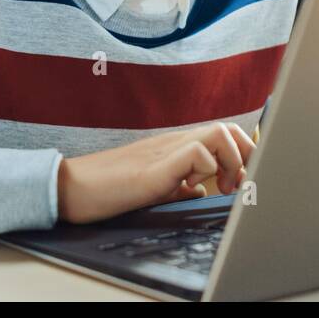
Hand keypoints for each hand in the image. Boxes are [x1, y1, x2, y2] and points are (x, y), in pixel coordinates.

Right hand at [57, 122, 254, 223]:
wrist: (71, 188)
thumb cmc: (108, 188)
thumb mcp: (154, 187)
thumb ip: (179, 183)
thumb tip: (201, 188)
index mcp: (176, 147)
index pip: (224, 135)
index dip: (244, 154)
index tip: (241, 183)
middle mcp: (175, 142)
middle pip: (230, 129)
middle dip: (247, 155)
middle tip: (237, 185)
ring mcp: (165, 150)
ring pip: (219, 133)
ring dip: (231, 161)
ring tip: (222, 187)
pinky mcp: (155, 167)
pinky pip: (196, 153)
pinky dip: (206, 170)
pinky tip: (192, 186)